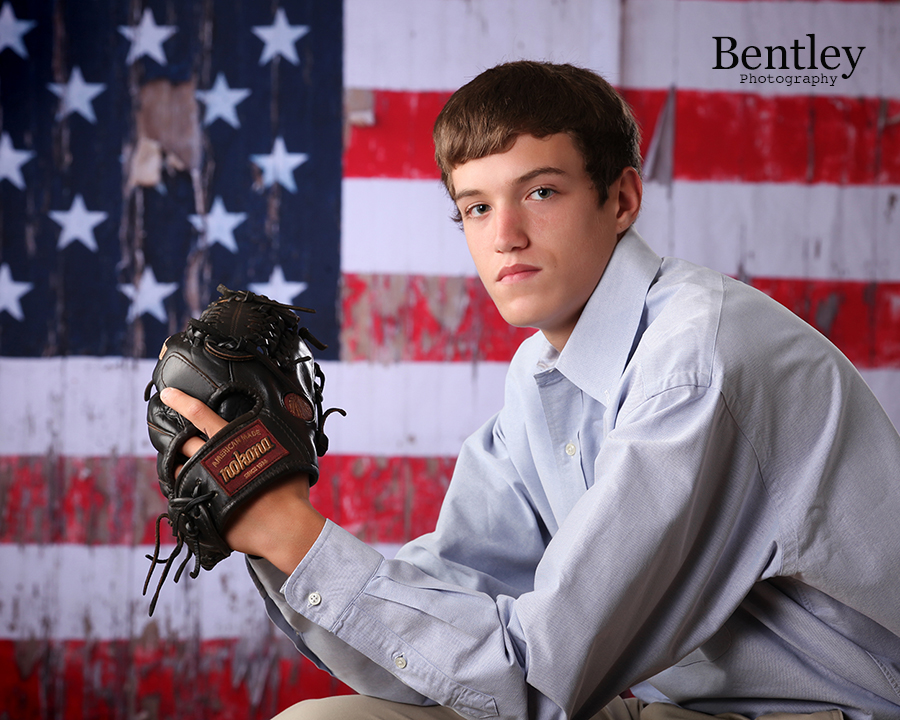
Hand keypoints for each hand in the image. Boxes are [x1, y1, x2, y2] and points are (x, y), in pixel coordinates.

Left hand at [160, 387, 325, 572]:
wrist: (285, 528)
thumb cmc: (291, 492)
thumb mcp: (290, 454)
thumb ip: (280, 438)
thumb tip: (293, 419)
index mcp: (234, 443)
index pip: (202, 415)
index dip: (182, 402)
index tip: (167, 393)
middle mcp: (213, 461)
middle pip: (184, 442)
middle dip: (176, 438)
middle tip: (174, 436)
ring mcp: (203, 486)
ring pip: (177, 470)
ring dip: (177, 467)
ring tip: (180, 470)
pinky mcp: (199, 510)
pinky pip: (181, 497)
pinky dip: (182, 492)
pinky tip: (189, 494)